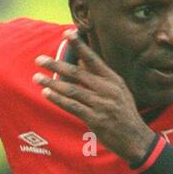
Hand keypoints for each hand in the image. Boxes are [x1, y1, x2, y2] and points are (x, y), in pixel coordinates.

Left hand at [33, 30, 155, 165]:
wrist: (137, 140)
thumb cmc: (125, 115)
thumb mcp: (118, 92)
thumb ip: (99, 77)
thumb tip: (81, 61)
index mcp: (113, 80)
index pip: (93, 59)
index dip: (80, 45)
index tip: (67, 33)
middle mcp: (108, 90)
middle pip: (78, 73)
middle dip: (56, 65)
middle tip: (39, 59)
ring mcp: (102, 105)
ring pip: (72, 90)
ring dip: (52, 83)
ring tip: (36, 77)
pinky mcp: (96, 119)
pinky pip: (73, 107)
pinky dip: (58, 99)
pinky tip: (46, 93)